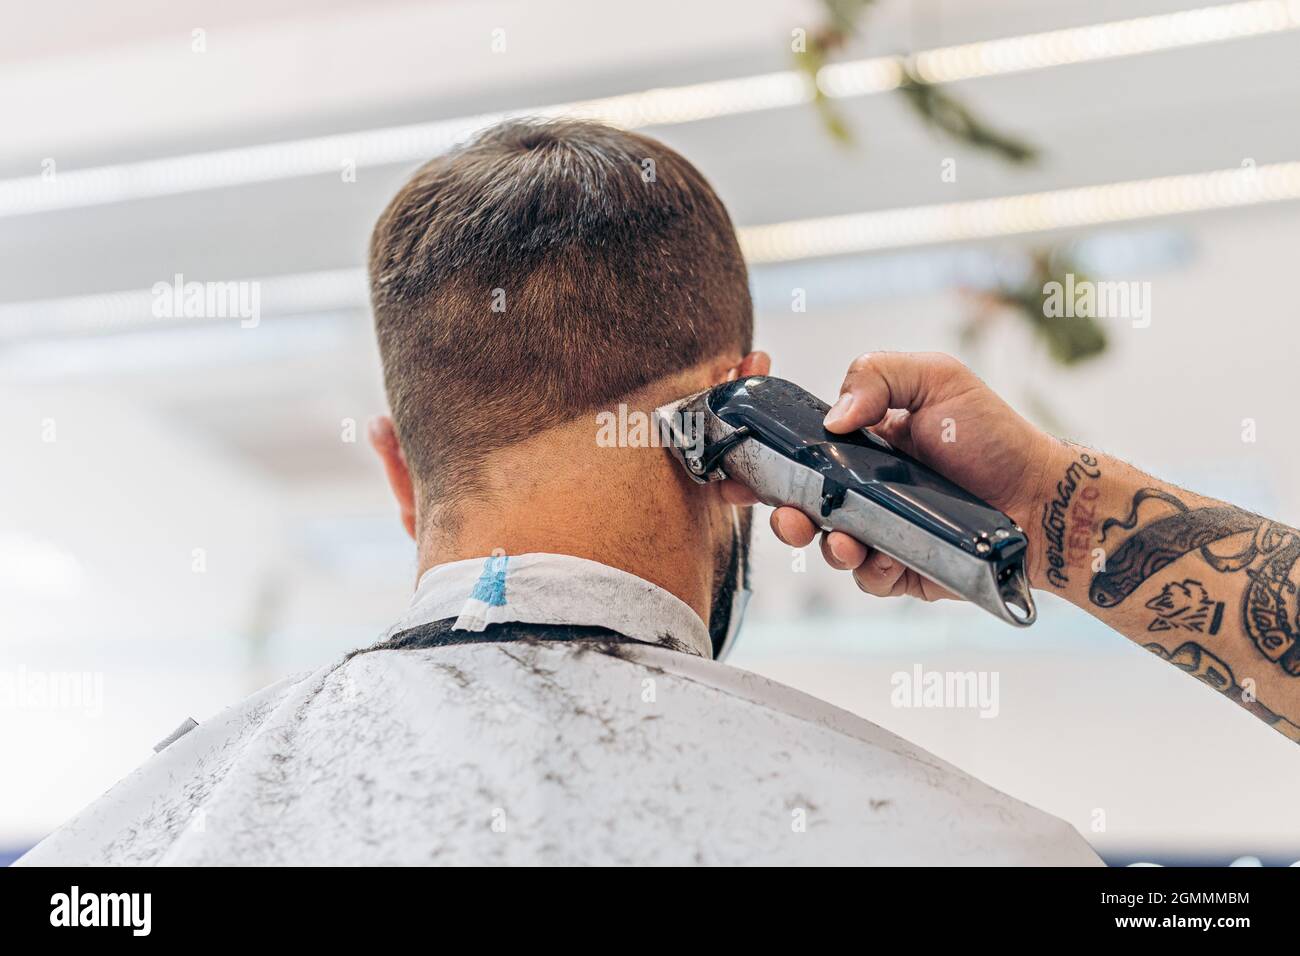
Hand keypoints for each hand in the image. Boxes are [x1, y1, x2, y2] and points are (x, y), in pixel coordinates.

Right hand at [765, 352, 1060, 600]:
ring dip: (824, 546)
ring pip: (828, 548)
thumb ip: (878, 375)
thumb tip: (833, 420)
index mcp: (859, 445)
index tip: (736, 471)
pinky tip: (884, 557)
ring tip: (842, 540)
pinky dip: (869, 571)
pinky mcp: (902, 570)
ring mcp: (880, 533)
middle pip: (799, 507)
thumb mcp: (937, 378)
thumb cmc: (993, 436)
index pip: (797, 453)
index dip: (761, 462)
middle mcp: (862, 491)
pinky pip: (868, 580)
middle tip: (787, 515)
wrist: (1042, 498)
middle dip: (781, 514)